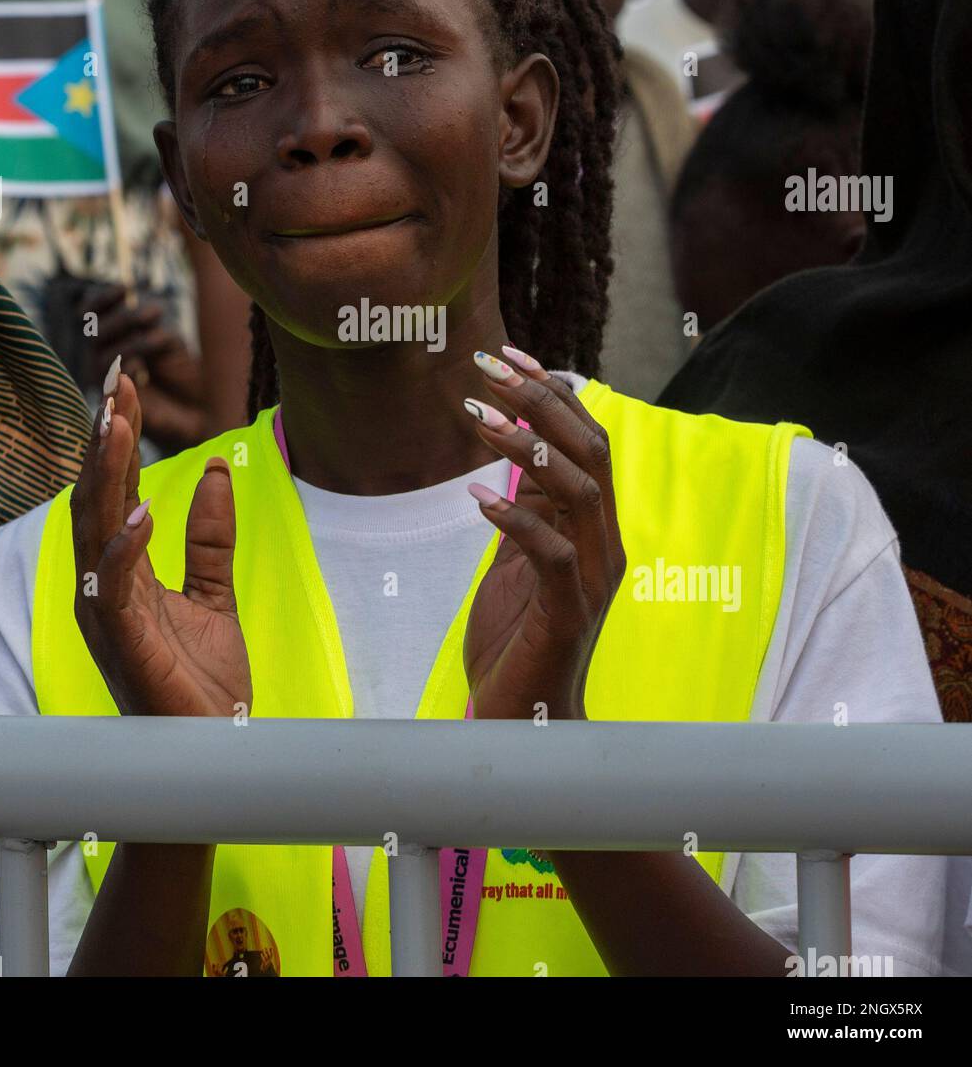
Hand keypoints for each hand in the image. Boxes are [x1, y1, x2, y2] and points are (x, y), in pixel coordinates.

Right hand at [69, 369, 251, 718]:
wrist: (216, 752)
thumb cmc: (203, 682)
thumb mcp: (215, 593)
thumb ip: (210, 537)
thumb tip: (215, 470)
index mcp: (120, 573)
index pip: (113, 492)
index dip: (118, 439)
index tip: (126, 386)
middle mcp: (102, 588)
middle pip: (95, 499)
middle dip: (104, 439)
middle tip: (115, 382)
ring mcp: (107, 616)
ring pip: (93, 531)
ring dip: (104, 475)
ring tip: (115, 422)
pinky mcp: (124, 646)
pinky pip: (115, 588)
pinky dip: (124, 548)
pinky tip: (143, 511)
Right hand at [84, 283, 207, 453]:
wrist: (198, 410)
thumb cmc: (183, 373)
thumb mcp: (167, 340)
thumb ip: (148, 325)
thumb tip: (143, 309)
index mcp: (111, 340)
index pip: (91, 313)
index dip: (103, 299)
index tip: (125, 288)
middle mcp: (102, 359)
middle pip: (96, 330)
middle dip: (125, 318)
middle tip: (155, 315)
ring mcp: (106, 382)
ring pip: (104, 352)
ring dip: (136, 341)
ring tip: (161, 341)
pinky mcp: (115, 402)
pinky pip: (114, 377)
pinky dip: (131, 366)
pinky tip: (145, 370)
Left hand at [462, 349, 625, 721]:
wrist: (525, 723)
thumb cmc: (518, 640)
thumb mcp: (519, 562)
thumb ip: (527, 511)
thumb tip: (511, 452)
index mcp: (594, 529)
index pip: (587, 440)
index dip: (552, 392)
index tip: (508, 354)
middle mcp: (604, 546)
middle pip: (592, 450)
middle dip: (540, 399)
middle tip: (486, 366)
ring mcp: (592, 580)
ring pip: (581, 491)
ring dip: (527, 446)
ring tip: (473, 416)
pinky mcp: (568, 615)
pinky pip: (551, 554)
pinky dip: (515, 519)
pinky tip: (475, 497)